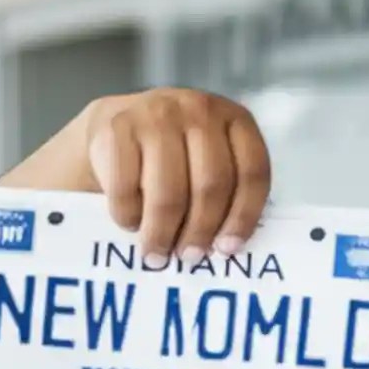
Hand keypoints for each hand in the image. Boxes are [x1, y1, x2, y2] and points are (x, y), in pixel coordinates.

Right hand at [0, 88, 271, 265]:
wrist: (115, 126)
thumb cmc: (176, 157)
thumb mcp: (211, 161)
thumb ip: (229, 191)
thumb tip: (227, 247)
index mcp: (236, 119)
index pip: (253, 173)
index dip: (244, 216)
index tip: (228, 249)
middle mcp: (200, 110)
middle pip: (212, 184)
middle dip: (201, 230)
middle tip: (190, 258)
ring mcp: (157, 114)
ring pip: (169, 192)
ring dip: (163, 233)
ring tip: (158, 256)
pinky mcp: (116, 128)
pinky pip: (127, 189)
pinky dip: (129, 216)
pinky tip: (132, 225)